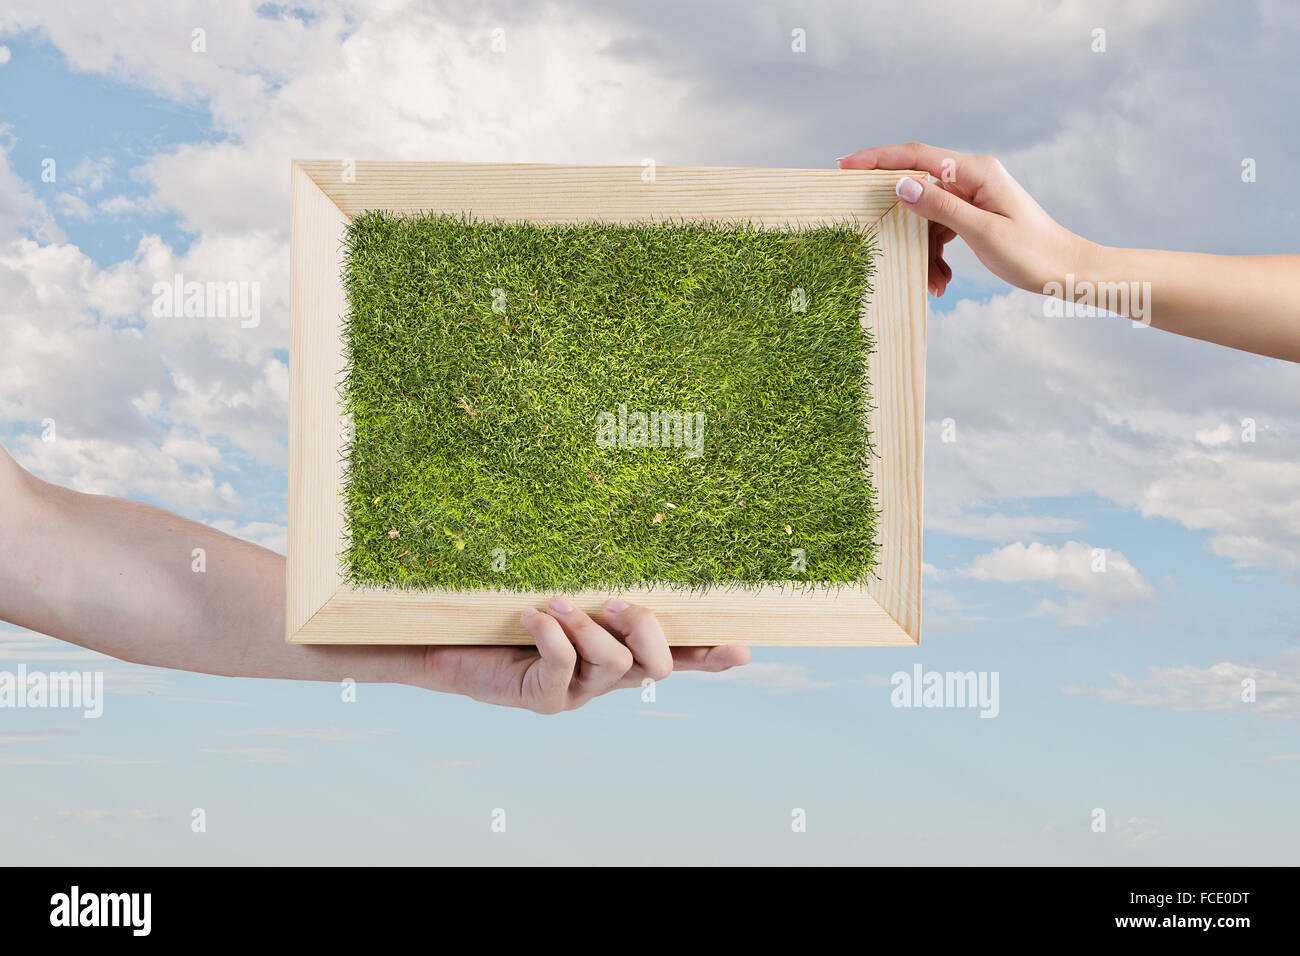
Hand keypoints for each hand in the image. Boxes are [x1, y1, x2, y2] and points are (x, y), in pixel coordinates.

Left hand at [406, 596, 750, 713]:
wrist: (450, 646)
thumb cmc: (508, 615)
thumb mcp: (560, 597)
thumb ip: (592, 591)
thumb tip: (621, 558)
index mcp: (619, 654)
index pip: (677, 658)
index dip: (709, 657)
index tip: (742, 648)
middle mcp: (605, 680)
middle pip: (658, 667)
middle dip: (643, 627)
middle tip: (611, 601)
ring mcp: (577, 694)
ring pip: (613, 664)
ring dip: (587, 625)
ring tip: (554, 602)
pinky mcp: (543, 699)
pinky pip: (564, 666)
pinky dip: (552, 633)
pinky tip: (530, 614)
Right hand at [838, 142, 1090, 297]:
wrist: (1068, 271)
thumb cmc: (1034, 253)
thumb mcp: (983, 232)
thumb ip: (940, 208)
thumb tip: (901, 186)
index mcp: (976, 172)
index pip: (917, 156)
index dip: (877, 159)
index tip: (844, 165)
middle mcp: (972, 178)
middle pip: (917, 188)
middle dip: (898, 220)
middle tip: (873, 237)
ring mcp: (972, 197)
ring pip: (926, 216)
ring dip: (921, 250)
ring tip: (932, 281)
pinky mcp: (973, 216)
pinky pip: (940, 230)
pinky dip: (935, 255)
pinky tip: (942, 280)